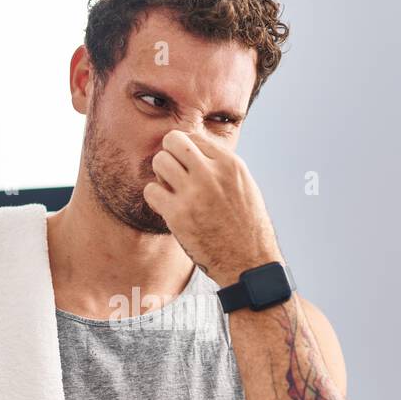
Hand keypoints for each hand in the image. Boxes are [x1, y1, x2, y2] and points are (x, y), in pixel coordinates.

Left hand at [143, 129, 282, 287]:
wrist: (249, 263)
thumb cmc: (248, 228)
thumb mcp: (245, 187)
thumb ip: (222, 168)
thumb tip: (197, 152)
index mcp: (231, 164)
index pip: (194, 136)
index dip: (186, 151)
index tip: (189, 168)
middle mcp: (212, 173)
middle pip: (173, 140)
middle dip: (169, 155)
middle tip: (175, 175)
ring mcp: (194, 193)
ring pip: (159, 161)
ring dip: (160, 175)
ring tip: (171, 192)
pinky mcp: (178, 215)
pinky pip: (151, 191)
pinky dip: (155, 198)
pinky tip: (167, 209)